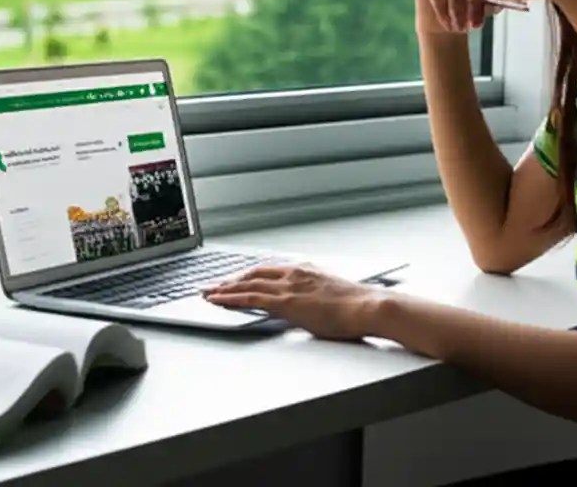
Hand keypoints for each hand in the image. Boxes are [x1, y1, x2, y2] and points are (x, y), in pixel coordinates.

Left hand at [203, 264, 381, 340]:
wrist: (369, 307)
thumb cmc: (358, 306)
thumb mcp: (331, 295)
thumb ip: (314, 297)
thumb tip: (307, 307)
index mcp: (304, 270)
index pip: (268, 270)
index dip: (248, 275)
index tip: (236, 279)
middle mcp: (293, 273)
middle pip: (253, 274)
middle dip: (231, 280)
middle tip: (213, 285)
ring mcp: (288, 286)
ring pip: (247, 284)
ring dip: (224, 288)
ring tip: (207, 293)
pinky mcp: (285, 301)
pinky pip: (250, 298)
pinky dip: (230, 298)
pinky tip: (218, 300)